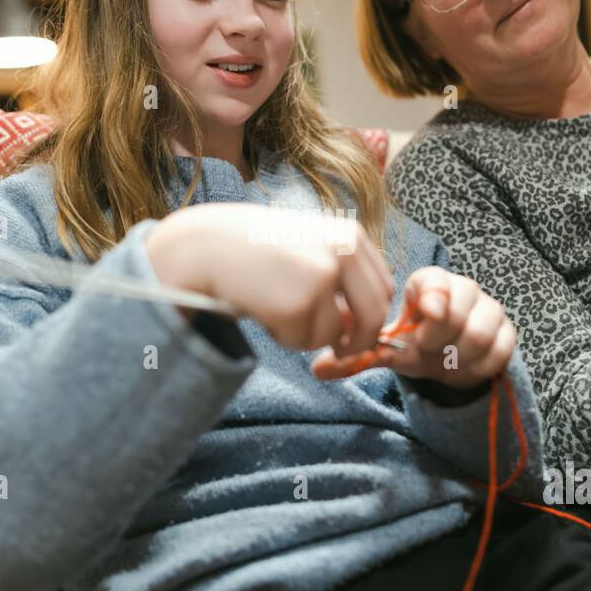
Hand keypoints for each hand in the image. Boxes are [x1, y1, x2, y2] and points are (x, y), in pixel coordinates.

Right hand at [145, 202, 393, 354]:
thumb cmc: (254, 249)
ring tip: (275, 310)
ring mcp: (322, 277)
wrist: (206, 246)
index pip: (383, 288)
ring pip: (333, 334)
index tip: (357, 334)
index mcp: (350, 236)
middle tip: (339, 354)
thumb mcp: (307, 246)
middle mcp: (343, 252)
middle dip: (358, 343)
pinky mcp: (298, 304)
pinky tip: (262, 310)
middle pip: (372, 315)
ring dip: (306, 336)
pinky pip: (302, 341)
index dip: (373, 319)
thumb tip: (361, 324)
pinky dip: (283, 337)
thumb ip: (339, 276)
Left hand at [310, 266, 515, 388]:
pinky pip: (498, 351)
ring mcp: (489, 310)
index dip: (431, 299)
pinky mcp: (508, 333)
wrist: (453, 360)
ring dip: (456, 356)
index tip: (422, 322)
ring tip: (444, 361)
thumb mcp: (389, 350)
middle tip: (425, 351)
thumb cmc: (417, 345)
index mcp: (429, 284)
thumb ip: (359, 356)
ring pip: (478, 332)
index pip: (434, 280)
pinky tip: (464, 367)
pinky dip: (477, 367)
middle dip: (437, 339)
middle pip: (457, 308)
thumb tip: (318, 368)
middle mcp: (463, 289)